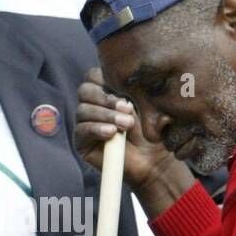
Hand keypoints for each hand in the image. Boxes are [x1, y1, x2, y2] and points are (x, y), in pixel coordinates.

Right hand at [74, 68, 175, 188]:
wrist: (154, 160)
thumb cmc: (153, 130)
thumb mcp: (146, 106)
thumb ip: (133, 91)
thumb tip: (123, 85)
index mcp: (105, 91)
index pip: (93, 75)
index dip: (106, 79)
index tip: (128, 91)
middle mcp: (92, 105)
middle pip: (85, 90)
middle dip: (106, 98)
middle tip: (128, 108)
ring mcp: (85, 123)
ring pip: (83, 110)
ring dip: (105, 115)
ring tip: (125, 125)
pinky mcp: (81, 142)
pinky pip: (81, 130)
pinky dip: (96, 129)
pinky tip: (112, 133)